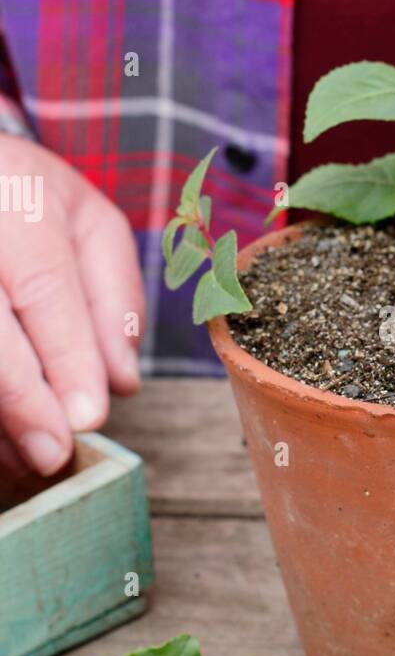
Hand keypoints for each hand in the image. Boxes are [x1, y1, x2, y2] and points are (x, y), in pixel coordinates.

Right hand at [0, 135, 144, 475]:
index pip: (41, 283)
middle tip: (54, 454)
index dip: (65, 355)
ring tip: (25, 463)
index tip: (89, 415)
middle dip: (20, 396)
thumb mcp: (87, 222)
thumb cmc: (25, 198)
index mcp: (13, 192)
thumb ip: (112, 296)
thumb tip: (121, 380)